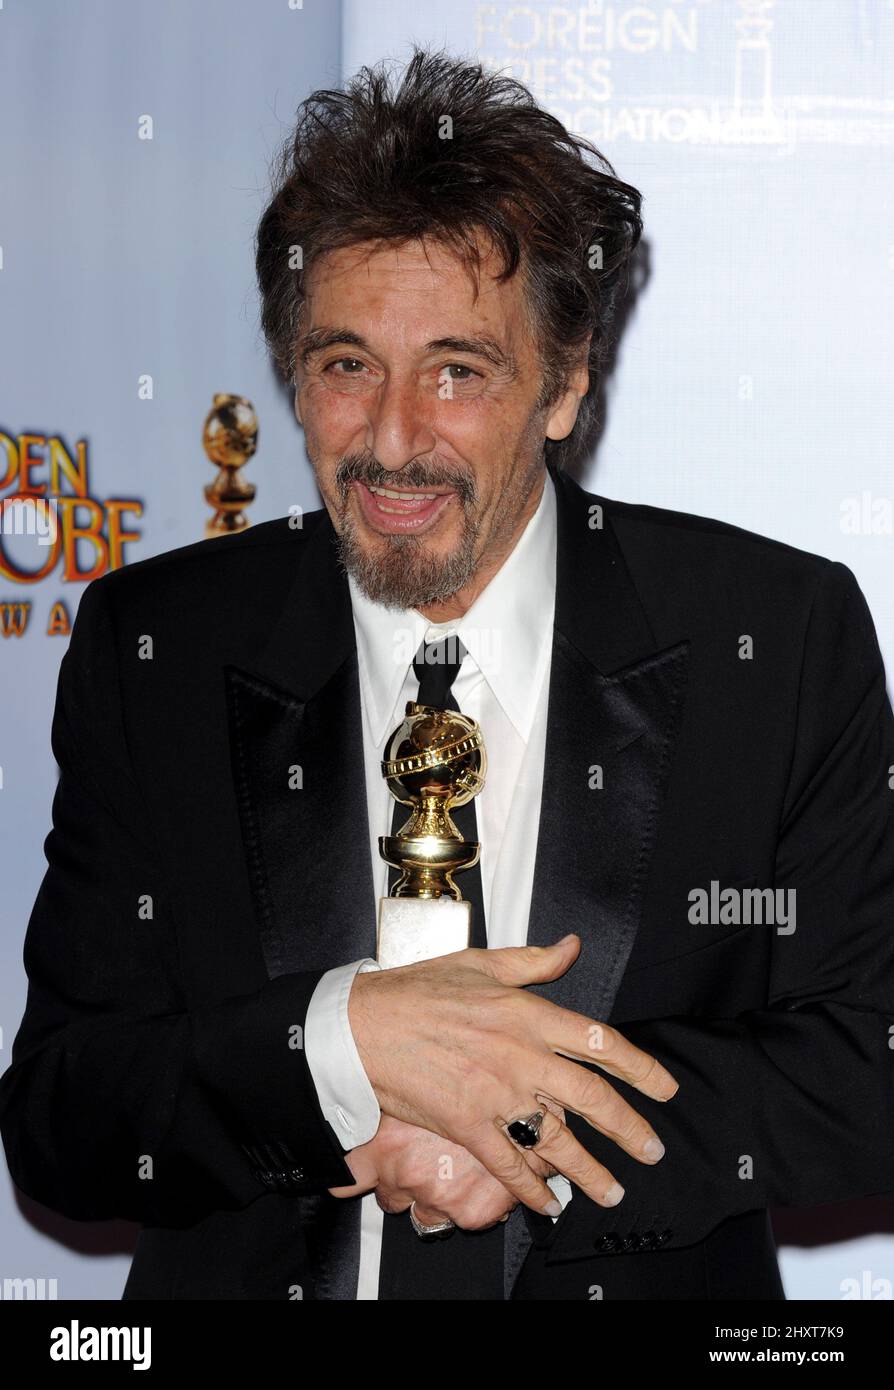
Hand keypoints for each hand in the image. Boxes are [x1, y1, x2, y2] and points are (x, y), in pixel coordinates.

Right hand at [348, 935, 678, 1216]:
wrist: (362, 1026)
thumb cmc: (417, 990)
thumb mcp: (480, 963)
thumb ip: (533, 961)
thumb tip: (570, 947)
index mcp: (527, 1013)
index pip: (599, 1041)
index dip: (639, 1067)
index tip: (664, 1087)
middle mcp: (520, 1056)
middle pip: (591, 1097)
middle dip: (628, 1128)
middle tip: (652, 1149)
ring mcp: (494, 1094)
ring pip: (556, 1139)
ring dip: (589, 1171)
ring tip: (611, 1191)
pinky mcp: (467, 1125)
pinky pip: (509, 1165)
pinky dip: (531, 1190)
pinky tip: (548, 1205)